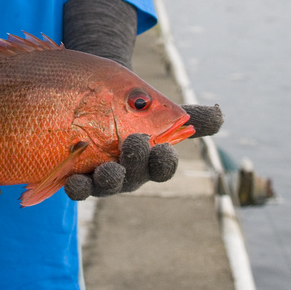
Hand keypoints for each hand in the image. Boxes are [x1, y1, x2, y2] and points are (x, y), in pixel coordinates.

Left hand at [63, 103, 223, 200]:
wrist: (97, 102)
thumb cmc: (133, 111)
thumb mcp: (159, 109)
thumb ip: (189, 115)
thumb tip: (218, 116)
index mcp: (151, 159)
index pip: (163, 165)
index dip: (164, 160)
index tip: (164, 149)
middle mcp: (129, 173)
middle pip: (135, 175)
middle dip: (136, 162)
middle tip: (135, 142)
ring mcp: (103, 177)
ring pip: (107, 184)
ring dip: (108, 179)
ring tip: (106, 170)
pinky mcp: (79, 176)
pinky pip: (78, 187)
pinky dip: (76, 187)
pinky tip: (71, 180)